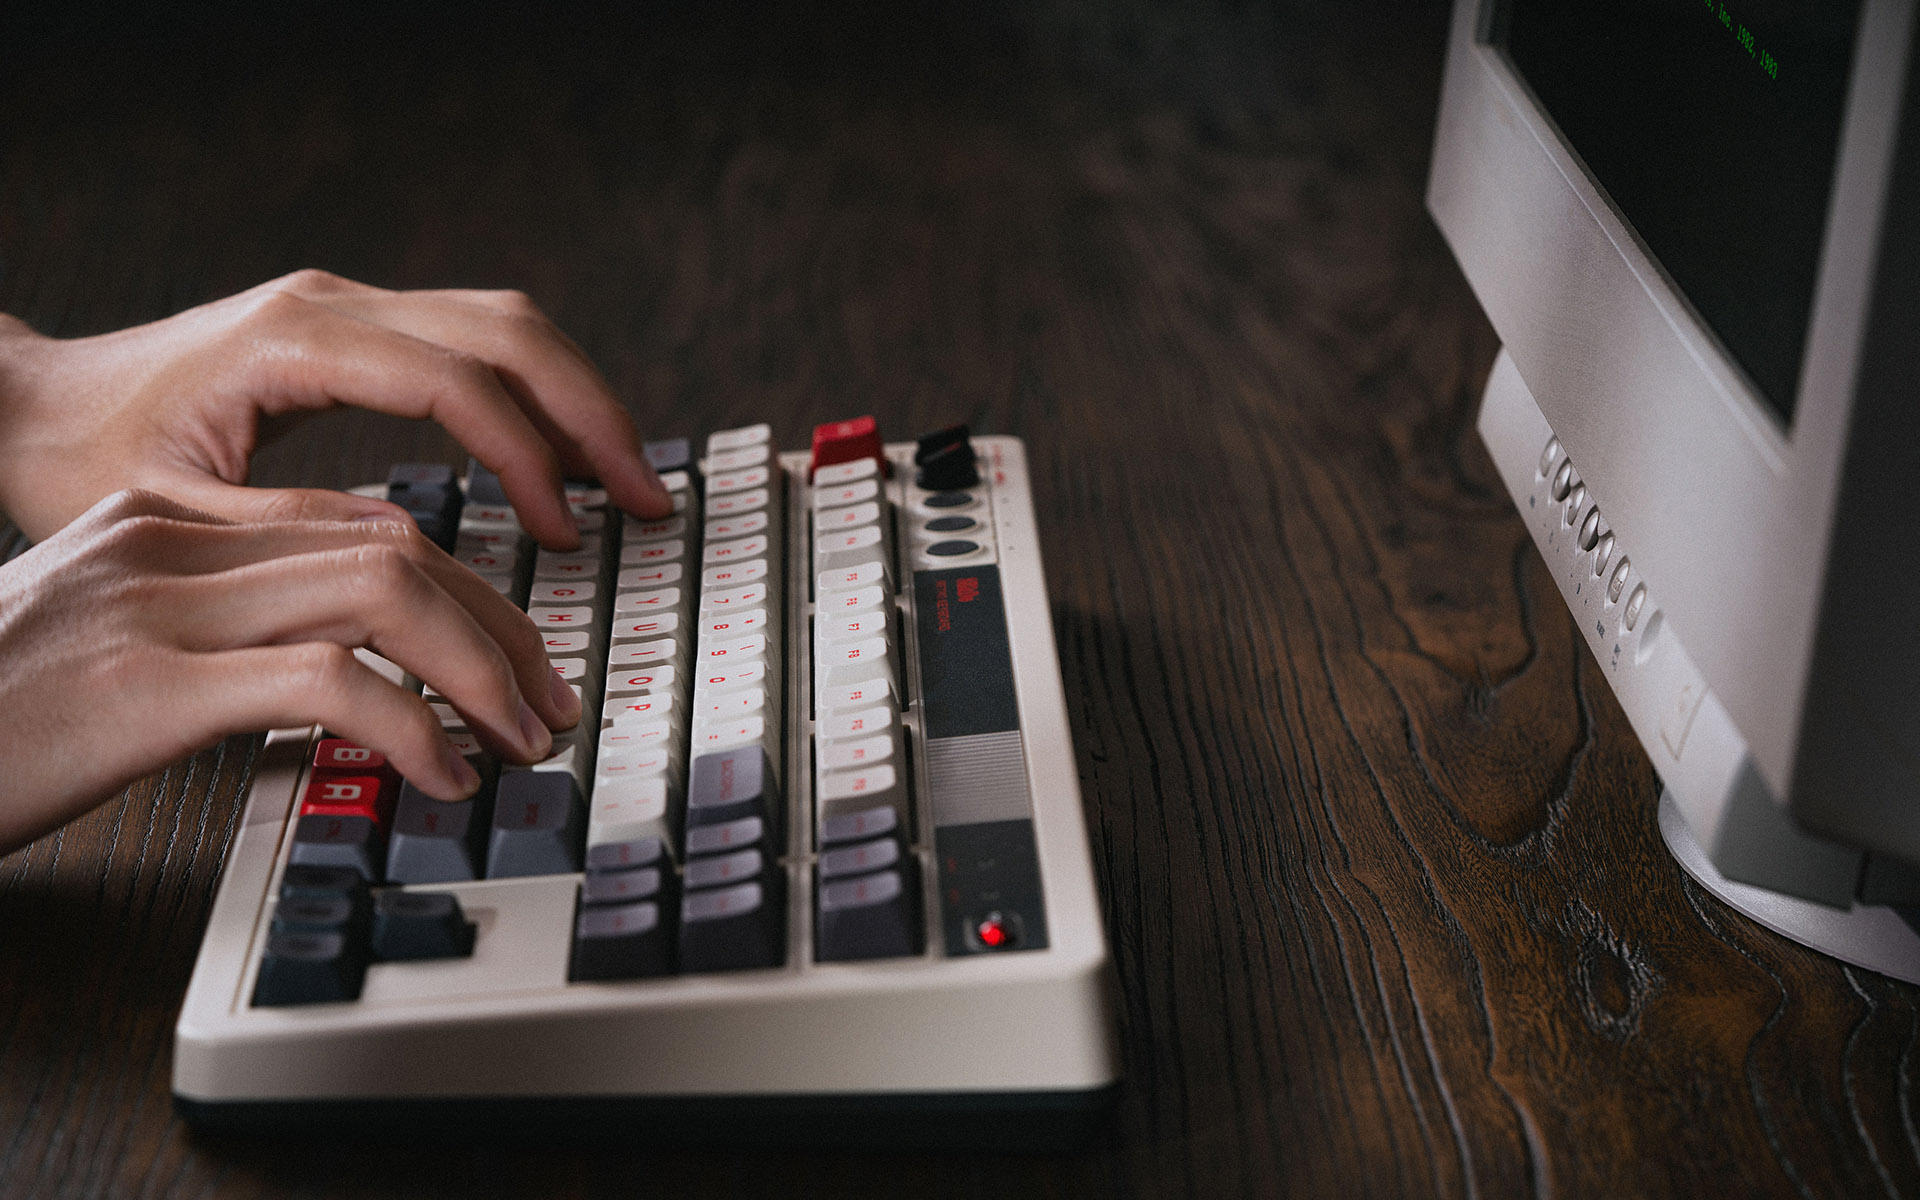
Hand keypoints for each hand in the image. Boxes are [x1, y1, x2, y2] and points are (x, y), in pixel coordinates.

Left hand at [0, 269, 669, 546]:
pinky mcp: (355, 329)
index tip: (563, 528)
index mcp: (295, 341)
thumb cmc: (83, 454)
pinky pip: (477, 343)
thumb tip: (414, 552)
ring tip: (622, 479)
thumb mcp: (179, 514)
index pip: (458, 382)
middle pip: (510, 333)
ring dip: (576, 399)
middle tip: (644, 496)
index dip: (527, 456)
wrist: (31, 402)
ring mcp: (348, 306)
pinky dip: (534, 396)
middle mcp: (333, 303)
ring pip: (506, 326)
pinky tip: (556, 454)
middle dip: (592, 416)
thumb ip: (301, 530)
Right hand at [0, 490, 580, 853]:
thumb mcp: (112, 653)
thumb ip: (220, 638)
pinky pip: (330, 682)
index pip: (359, 528)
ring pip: (382, 592)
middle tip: (551, 701)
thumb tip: (345, 674)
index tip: (518, 657)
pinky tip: (443, 771)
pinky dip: (411, 723)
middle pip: (394, 545)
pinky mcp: (145, 684)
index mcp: (162, 525)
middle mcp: (166, 543)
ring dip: (480, 667)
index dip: (465, 590)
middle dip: (500, 625)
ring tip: (523, 737)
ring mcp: (155, 605)